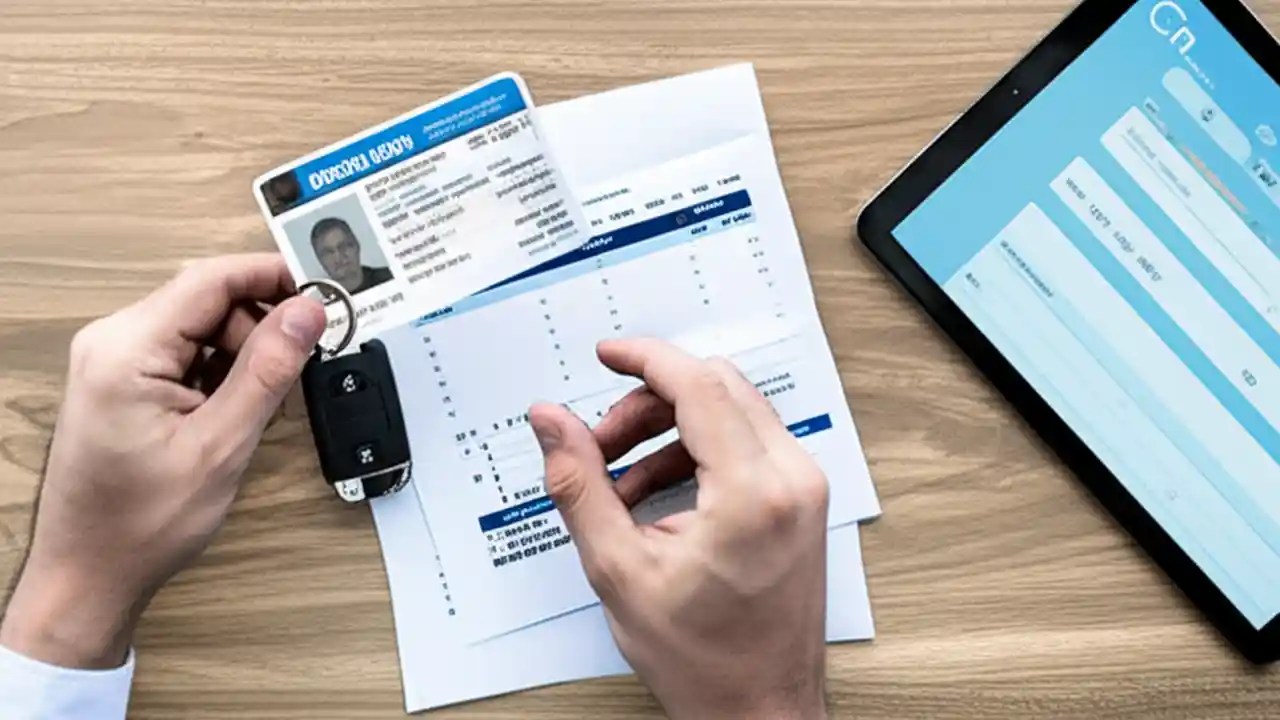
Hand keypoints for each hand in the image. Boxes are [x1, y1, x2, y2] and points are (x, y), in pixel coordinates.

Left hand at [1, 254, 324, 668]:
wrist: (88, 574)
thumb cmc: (139, 523)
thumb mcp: (222, 444)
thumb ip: (268, 370)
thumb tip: (307, 312)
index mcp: (126, 350)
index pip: (211, 279)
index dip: (273, 275)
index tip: (323, 290)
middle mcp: (111, 343)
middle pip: (208, 300)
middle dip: (261, 327)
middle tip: (300, 368)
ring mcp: (112, 361)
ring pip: (201, 327)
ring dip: (243, 354)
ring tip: (257, 409)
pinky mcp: (121, 380)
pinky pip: (185, 353)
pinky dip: (220, 373)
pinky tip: (232, 413)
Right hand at [529, 339, 829, 719]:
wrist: (761, 712)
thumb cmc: (707, 662)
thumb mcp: (620, 572)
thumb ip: (579, 484)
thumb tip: (551, 424)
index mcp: (754, 494)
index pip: (698, 385)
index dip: (644, 359)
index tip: (607, 354)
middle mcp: (792, 480)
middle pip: (715, 388)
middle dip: (647, 402)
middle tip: (601, 440)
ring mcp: (804, 489)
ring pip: (731, 411)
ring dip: (669, 427)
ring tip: (620, 479)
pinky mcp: (801, 500)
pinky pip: (746, 443)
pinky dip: (696, 451)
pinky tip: (654, 494)